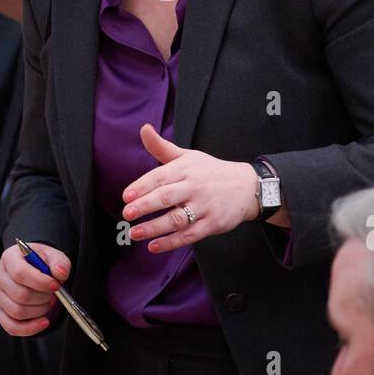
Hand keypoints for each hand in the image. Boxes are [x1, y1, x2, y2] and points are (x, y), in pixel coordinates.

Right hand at [0, 241, 69, 336]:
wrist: (33, 269)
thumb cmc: (41, 263)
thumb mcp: (53, 255)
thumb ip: (59, 262)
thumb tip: (60, 273)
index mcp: (9, 258)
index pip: (20, 273)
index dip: (40, 282)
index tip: (56, 285)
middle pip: (20, 295)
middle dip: (43, 298)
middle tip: (53, 294)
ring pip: (17, 312)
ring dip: (39, 311)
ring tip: (48, 302)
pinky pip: (11, 327)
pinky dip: (30, 328)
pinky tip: (43, 322)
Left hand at [121, 124, 258, 252]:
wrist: (247, 186)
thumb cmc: (210, 171)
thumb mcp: (188, 156)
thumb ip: (162, 147)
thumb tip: (143, 128)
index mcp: (186, 168)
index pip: (161, 176)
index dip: (142, 186)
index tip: (126, 195)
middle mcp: (195, 186)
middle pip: (167, 197)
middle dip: (145, 205)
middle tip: (127, 214)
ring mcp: (205, 206)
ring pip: (177, 219)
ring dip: (155, 228)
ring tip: (135, 233)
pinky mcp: (212, 224)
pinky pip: (189, 235)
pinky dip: (171, 242)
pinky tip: (154, 246)